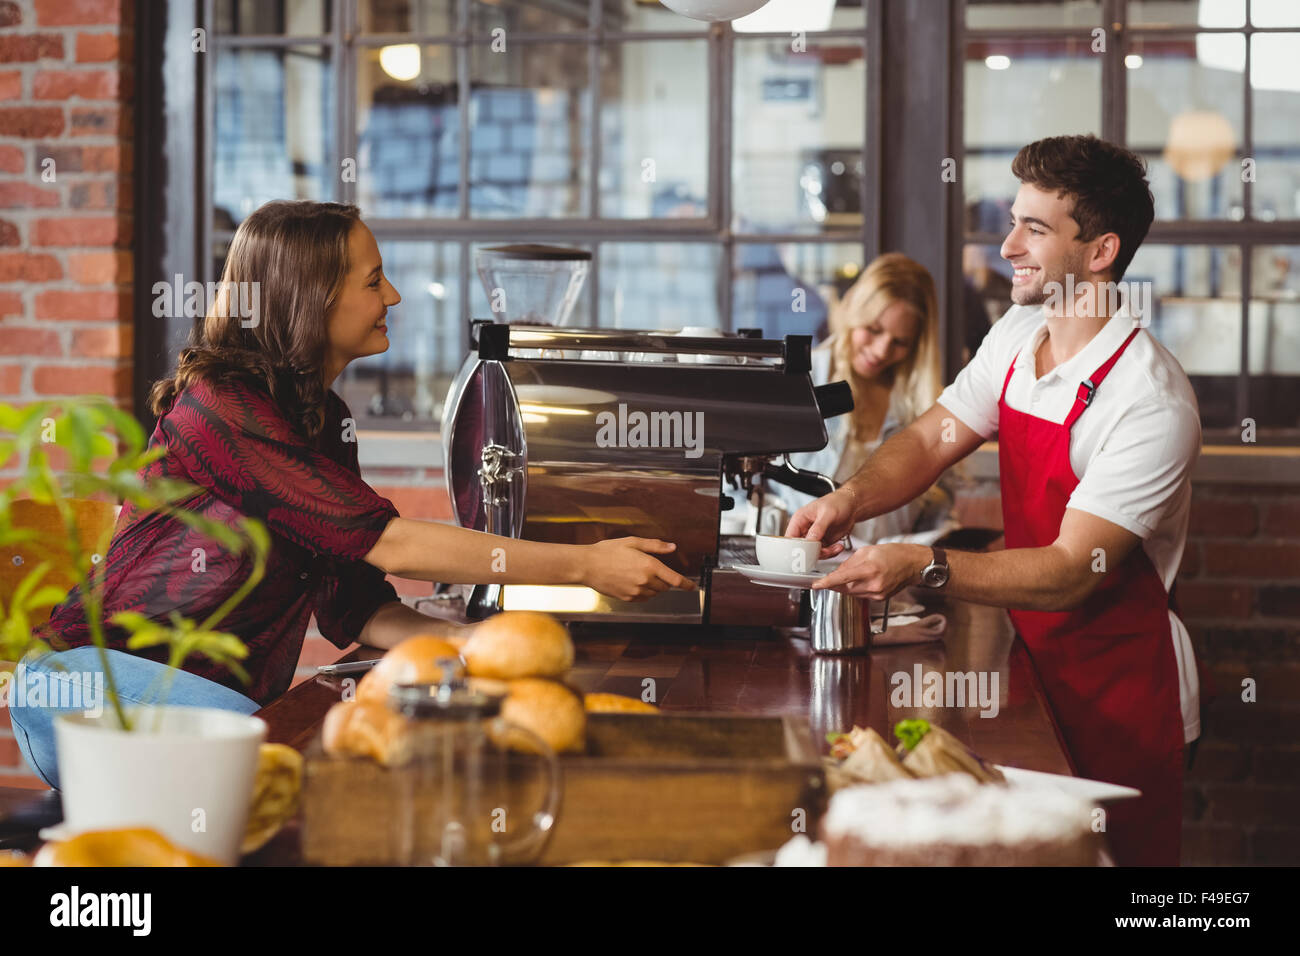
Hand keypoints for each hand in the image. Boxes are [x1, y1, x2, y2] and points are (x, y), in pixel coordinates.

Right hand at [581, 537, 696, 602]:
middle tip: (653, 571)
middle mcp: (644, 580)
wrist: (587, 565)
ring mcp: (636, 591)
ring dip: (654, 587)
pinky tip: (633, 582)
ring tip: (639, 575)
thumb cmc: (608, 551)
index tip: (692, 587)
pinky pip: (642, 598)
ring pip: (654, 594)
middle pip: (665, 587)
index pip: (674, 579)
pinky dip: (643, 593)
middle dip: (664, 581)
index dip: (686, 584)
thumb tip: (672, 547)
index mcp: (649, 565)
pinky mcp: (627, 598)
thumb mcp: (633, 542)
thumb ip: (655, 546)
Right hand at [785, 487, 859, 558]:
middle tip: (824, 551)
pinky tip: (838, 547)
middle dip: (812, 552)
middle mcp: (805, 528)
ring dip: (824, 553)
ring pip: (812, 553)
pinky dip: (831, 553)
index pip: (790, 537)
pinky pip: (823, 552)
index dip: (795, 547)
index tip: (806, 552)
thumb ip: (818, 528)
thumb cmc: (838, 502)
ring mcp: (814, 536)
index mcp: (800, 519)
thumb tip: (810, 540)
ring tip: (834, 548)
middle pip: (801, 548)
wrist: (852, 505)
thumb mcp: (828, 513)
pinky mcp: (823, 541)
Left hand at [811, 543, 927, 599]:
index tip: (815, 585)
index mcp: (870, 570)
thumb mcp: (868, 551)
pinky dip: (856, 588)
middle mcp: (874, 585)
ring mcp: (877, 594)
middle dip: (835, 583)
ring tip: (854, 574)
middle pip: (845, 588)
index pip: (842, 579)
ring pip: (852, 593)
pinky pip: (861, 595)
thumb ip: (849, 563)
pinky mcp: (879, 599)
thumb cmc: (894, 554)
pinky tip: (862, 580)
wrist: (913, 564)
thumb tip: (836, 573)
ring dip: (846, 586)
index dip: (826, 583)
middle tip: (830, 577)